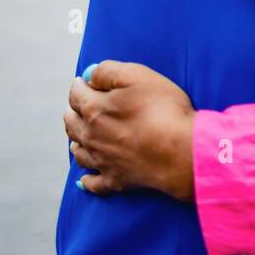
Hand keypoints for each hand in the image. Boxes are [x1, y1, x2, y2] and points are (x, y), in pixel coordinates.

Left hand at [65, 61, 195, 199]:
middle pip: (72, 123)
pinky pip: (93, 183)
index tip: (84, 82)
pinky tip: (84, 179)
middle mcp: (91, 136)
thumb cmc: (165, 110)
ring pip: (78, 151)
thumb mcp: (139, 76)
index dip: (79, 86)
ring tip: (78, 137)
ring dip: (76, 141)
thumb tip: (88, 75)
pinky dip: (86, 180)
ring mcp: (102, 160)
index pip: (76, 95)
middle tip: (78, 107)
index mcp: (94, 109)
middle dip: (73, 112)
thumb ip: (108, 71)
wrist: (182, 151)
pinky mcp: (115, 180)